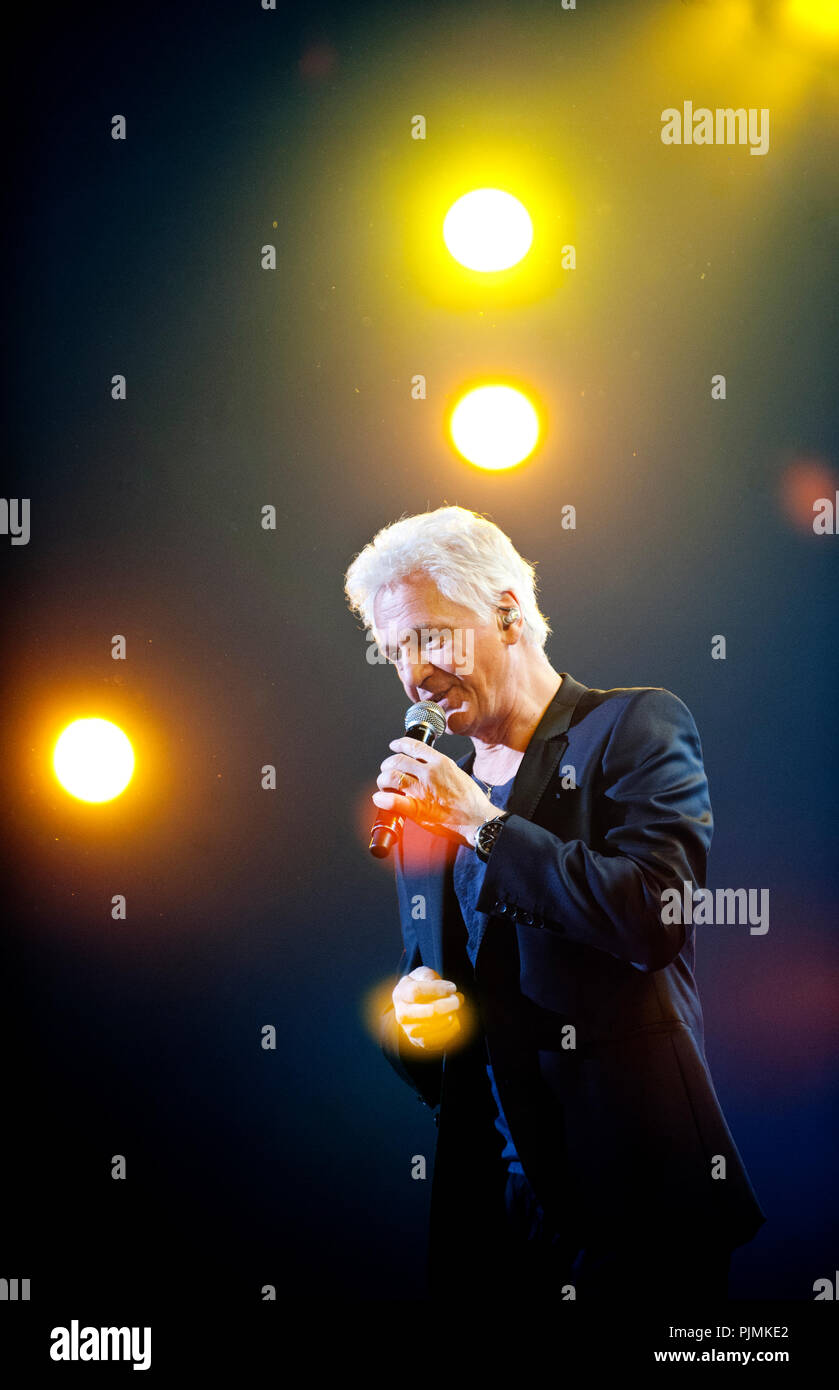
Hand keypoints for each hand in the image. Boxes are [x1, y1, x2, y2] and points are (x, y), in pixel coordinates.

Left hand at [373, 738, 496, 843]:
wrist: (477, 820)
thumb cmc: (471, 801)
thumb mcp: (457, 773)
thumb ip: (441, 767)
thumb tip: (428, 765)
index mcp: (440, 762)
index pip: (414, 746)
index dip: (400, 744)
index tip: (394, 746)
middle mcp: (429, 773)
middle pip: (398, 760)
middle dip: (388, 764)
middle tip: (387, 771)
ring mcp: (422, 790)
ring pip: (392, 776)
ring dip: (383, 780)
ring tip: (384, 785)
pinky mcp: (418, 809)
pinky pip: (393, 801)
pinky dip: (382, 799)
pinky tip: (380, 799)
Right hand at [392, 966, 463, 1050]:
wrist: (412, 1006)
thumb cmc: (420, 987)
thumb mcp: (422, 975)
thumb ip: (431, 977)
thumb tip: (447, 989)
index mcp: (400, 994)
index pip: (417, 992)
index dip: (438, 989)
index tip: (452, 987)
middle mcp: (402, 1014)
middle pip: (429, 1011)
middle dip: (449, 1005)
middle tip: (458, 999)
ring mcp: (409, 1030)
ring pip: (435, 1027)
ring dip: (451, 1017)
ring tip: (456, 1009)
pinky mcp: (420, 1042)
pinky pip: (439, 1040)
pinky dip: (451, 1030)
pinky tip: (455, 1020)